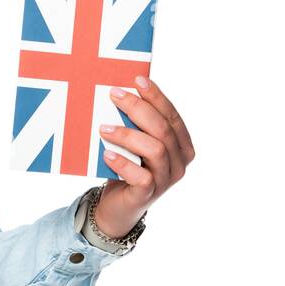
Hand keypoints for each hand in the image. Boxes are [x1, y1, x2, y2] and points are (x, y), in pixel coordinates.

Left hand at [94, 75, 194, 237]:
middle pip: (163, 129)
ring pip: (155, 150)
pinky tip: (107, 154)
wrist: (117, 206)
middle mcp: (179, 162)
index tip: (137, 79)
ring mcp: (165, 180)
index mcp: (181, 146)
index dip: (156, 96)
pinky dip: (123, 163)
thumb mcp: (135, 143)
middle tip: (114, 95)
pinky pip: (142, 177)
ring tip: (104, 128)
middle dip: (138, 108)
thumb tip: (120, 91)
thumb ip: (136, 124)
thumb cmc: (128, 166)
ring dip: (128, 134)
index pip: (171, 116)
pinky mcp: (148, 195)